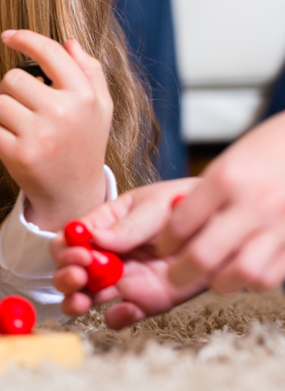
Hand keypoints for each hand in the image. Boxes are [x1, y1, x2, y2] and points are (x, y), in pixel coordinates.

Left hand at [0, 30, 112, 231]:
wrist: (75, 194)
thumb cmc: (84, 143)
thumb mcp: (100, 107)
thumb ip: (89, 71)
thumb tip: (69, 41)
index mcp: (84, 96)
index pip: (49, 52)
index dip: (24, 38)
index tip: (7, 36)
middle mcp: (63, 112)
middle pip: (13, 77)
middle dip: (13, 89)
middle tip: (25, 107)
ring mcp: (41, 135)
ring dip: (5, 114)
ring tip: (23, 128)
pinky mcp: (20, 155)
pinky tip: (18, 146)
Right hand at [51, 178, 206, 328]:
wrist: (221, 227)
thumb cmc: (184, 205)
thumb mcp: (154, 206)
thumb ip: (126, 226)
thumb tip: (94, 239)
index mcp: (103, 225)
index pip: (70, 237)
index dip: (66, 248)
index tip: (81, 253)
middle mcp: (107, 254)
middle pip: (69, 269)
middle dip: (65, 276)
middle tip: (80, 276)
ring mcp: (123, 279)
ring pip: (85, 295)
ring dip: (76, 301)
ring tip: (84, 301)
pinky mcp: (143, 301)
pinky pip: (119, 316)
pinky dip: (116, 318)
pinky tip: (126, 309)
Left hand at [156, 111, 284, 293]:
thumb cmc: (262, 153)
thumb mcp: (224, 164)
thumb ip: (201, 197)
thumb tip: (173, 231)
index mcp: (226, 179)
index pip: (181, 223)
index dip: (165, 242)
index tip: (162, 247)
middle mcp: (253, 204)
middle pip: (205, 255)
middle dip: (181, 272)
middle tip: (174, 274)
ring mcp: (280, 225)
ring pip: (242, 274)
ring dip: (220, 281)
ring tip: (210, 276)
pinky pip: (270, 276)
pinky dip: (251, 281)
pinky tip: (241, 272)